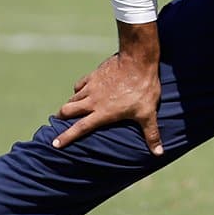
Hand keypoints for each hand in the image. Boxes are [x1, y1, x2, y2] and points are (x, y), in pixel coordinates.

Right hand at [52, 23, 163, 154]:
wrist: (137, 61)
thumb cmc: (143, 89)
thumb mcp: (148, 113)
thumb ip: (151, 134)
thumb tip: (159, 153)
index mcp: (103, 113)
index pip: (80, 128)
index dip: (66, 137)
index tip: (54, 144)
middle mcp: (93, 101)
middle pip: (68, 110)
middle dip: (61, 118)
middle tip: (58, 123)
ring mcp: (92, 86)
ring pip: (73, 98)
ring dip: (69, 105)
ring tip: (69, 110)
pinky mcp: (93, 74)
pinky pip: (80, 84)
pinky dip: (78, 90)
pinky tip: (81, 91)